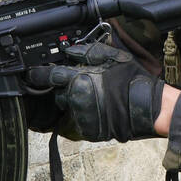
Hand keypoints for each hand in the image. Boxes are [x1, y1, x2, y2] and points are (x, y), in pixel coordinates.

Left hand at [26, 41, 165, 142]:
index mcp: (79, 79)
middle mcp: (76, 98)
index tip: (32, 74)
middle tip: (81, 83)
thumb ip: (88, 52)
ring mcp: (81, 116)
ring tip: (94, 97)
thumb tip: (70, 51)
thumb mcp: (112, 57)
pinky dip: (84, 115)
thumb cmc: (132, 81)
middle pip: (58, 93)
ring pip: (68, 107)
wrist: (148, 107)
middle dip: (64, 88)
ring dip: (75, 101)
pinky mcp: (88, 130)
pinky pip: (79, 121)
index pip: (48, 76)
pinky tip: (99, 108)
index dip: (38, 74)